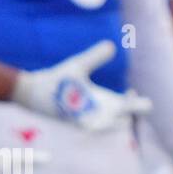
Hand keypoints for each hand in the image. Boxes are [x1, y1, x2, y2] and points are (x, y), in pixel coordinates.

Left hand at [11, 40, 151, 130]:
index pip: (131, 107)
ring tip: (123, 108)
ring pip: (112, 125)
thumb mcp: (79, 65)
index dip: (140, 104)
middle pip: (126, 118)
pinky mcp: (76, 123)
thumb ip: (95, 57)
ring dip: (119, 118)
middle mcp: (100, 112)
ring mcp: (89, 119)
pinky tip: (105, 118)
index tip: (130, 91)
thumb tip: (111, 45)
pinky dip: (102, 124)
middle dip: (135, 109)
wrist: (33, 91)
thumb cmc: (57, 80)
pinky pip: (94, 128)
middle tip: (133, 99)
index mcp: (105, 100)